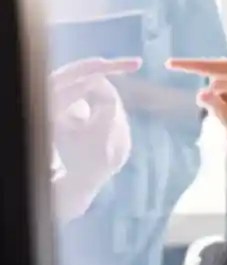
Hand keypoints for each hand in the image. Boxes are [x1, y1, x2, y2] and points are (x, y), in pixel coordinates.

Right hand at [49, 58, 139, 220]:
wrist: (75, 185)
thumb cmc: (64, 152)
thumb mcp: (62, 125)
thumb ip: (72, 102)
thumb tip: (80, 83)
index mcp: (108, 125)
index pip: (109, 96)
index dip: (100, 86)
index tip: (91, 79)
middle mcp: (122, 134)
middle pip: (116, 106)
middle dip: (103, 97)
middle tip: (91, 90)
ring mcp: (125, 145)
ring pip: (119, 118)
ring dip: (106, 110)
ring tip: (90, 107)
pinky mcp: (125, 153)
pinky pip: (120, 131)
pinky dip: (109, 125)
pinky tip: (95, 126)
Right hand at [167, 58, 226, 179]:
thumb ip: (221, 113)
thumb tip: (200, 93)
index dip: (202, 71)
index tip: (176, 72)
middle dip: (199, 65)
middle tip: (171, 63)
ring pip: (226, 71)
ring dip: (207, 78)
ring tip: (206, 103)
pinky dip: (215, 89)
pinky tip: (215, 105)